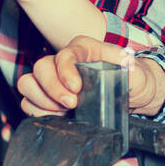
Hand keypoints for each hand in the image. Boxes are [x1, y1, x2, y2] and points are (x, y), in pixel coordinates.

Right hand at [17, 35, 164, 116]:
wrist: (135, 94)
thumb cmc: (133, 79)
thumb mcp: (135, 70)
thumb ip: (127, 67)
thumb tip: (118, 68)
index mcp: (83, 48)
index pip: (64, 54)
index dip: (64, 71)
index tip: (76, 89)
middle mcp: (64, 61)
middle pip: (40, 68)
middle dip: (52, 89)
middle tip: (71, 105)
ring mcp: (54, 79)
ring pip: (28, 84)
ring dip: (42, 102)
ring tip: (64, 112)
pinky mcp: (49, 97)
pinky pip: (29, 102)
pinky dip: (38, 112)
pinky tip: (58, 117)